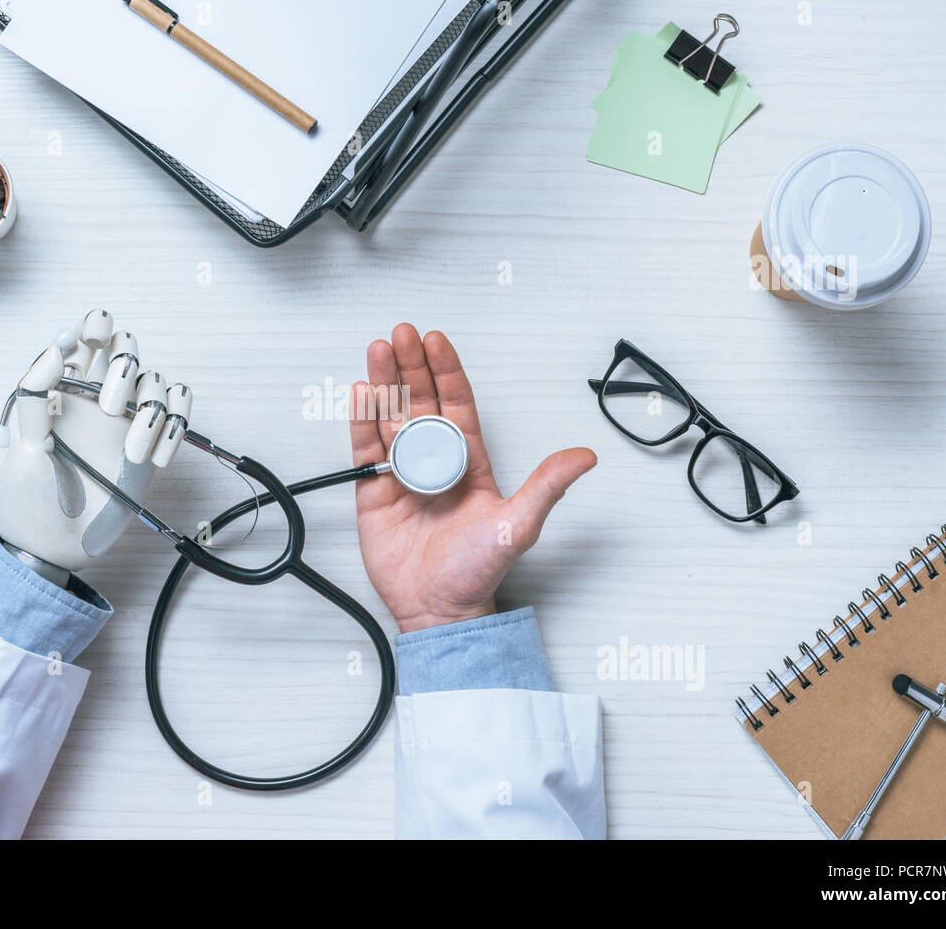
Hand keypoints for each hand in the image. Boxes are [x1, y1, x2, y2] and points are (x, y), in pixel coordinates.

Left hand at [0, 309, 191, 572]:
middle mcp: (99, 397)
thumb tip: (56, 347)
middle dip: (123, 371)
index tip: (94, 341)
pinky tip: (156, 459)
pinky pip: (179, 412)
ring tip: (131, 453)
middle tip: (109, 410)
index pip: (86, 336)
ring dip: (151, 413)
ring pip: (158, 382)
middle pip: (129, 349)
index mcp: (65, 389)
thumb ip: (34, 394)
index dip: (96, 325)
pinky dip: (175, 428)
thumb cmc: (29, 496)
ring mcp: (128, 420)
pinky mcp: (152, 444)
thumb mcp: (23, 446)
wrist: (55, 545)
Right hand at [349, 325, 595, 632]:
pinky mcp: (374, 492)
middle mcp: (434, 461)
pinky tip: (360, 393)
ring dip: (384, 384)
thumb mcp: (520, 524)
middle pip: (420, 401)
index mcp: (469, 461)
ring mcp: (402, 474)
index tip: (437, 342)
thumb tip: (585, 457)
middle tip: (402, 335)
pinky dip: (361, 420)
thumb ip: (547, 486)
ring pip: (390, 417)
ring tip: (378, 351)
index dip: (447, 371)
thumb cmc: (478, 572)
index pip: (456, 404)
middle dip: (411, 366)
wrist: (439, 610)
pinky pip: (364, 449)